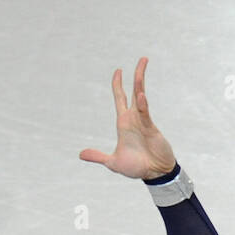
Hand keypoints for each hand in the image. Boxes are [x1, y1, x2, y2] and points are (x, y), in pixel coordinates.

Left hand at [79, 57, 176, 180]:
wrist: (153, 174)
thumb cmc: (137, 167)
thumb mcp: (113, 162)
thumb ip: (97, 156)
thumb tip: (80, 154)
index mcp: (123, 123)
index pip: (120, 98)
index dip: (118, 84)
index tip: (118, 71)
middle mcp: (134, 118)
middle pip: (134, 91)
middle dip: (137, 75)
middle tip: (143, 59)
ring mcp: (143, 121)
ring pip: (141, 96)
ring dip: (140, 81)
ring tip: (141, 65)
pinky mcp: (150, 128)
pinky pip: (145, 114)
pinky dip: (142, 105)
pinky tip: (141, 96)